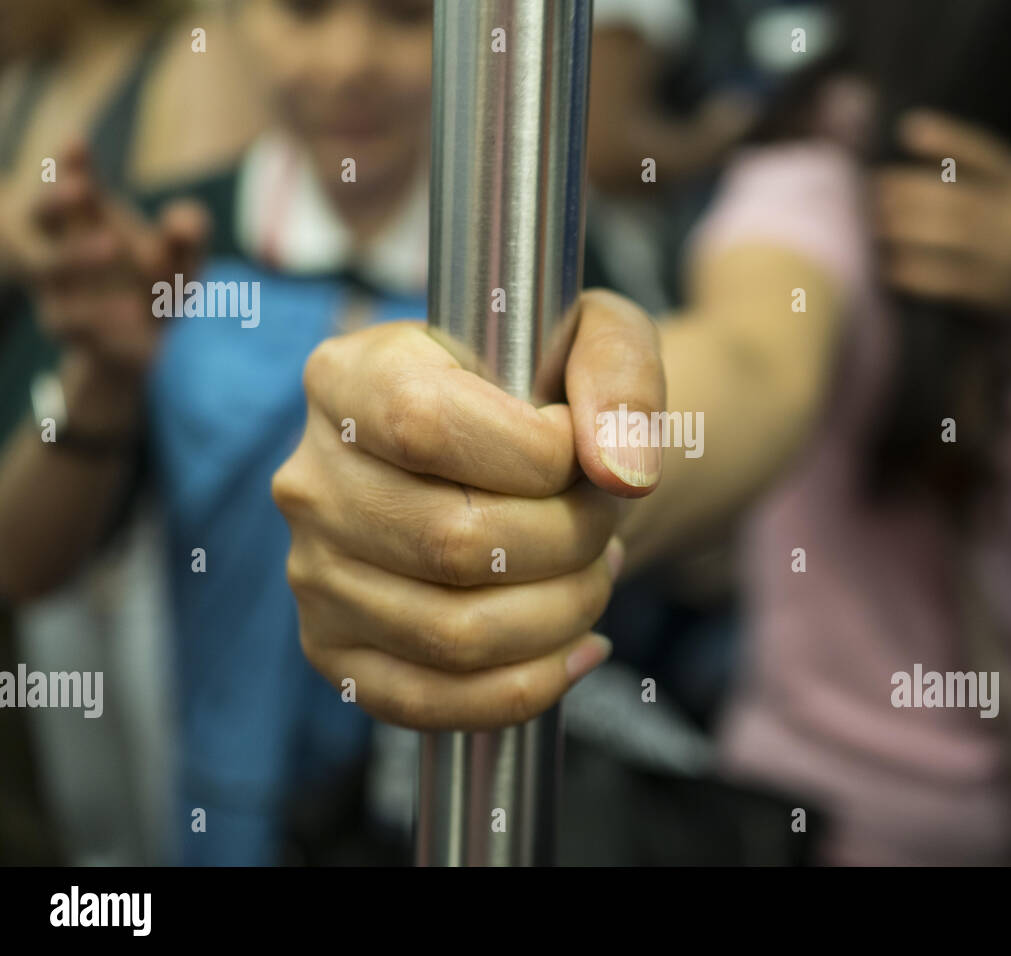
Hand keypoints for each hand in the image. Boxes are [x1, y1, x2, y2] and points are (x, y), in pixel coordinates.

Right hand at [27, 142, 208, 375]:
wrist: (150, 349)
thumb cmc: (164, 286)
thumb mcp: (185, 259)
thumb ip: (188, 236)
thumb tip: (183, 221)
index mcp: (89, 219)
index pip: (73, 182)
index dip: (72, 163)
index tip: (78, 143)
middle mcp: (64, 247)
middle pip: (39, 215)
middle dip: (54, 199)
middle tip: (81, 188)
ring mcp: (57, 287)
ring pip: (45, 266)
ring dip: (74, 253)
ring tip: (115, 243)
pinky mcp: (66, 328)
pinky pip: (69, 320)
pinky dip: (97, 314)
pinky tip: (132, 311)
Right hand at [272, 290, 664, 730]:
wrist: (518, 466)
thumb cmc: (551, 396)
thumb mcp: (599, 341)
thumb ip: (619, 377)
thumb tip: (622, 471)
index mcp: (348, 378)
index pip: (425, 425)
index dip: (534, 454)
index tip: (576, 450)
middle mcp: (311, 479)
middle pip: (452, 542)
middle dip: (569, 541)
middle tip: (603, 520)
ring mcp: (314, 574)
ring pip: (454, 633)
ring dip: (563, 613)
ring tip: (592, 571)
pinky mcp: (335, 653)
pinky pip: (430, 702)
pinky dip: (528, 686)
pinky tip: (577, 647)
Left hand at [873, 111, 1010, 317]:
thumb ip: (977, 174)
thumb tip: (913, 132)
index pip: (985, 153)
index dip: (948, 138)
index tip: (907, 129)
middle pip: (957, 197)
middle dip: (909, 191)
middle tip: (873, 190)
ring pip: (951, 235)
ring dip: (905, 228)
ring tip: (874, 224)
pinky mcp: (997, 294)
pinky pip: (948, 280)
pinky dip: (915, 272)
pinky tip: (889, 267)